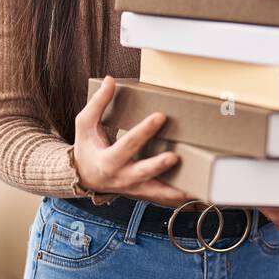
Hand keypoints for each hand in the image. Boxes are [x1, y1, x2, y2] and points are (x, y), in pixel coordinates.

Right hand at [73, 75, 188, 205]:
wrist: (83, 177)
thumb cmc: (86, 148)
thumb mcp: (85, 125)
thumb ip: (98, 104)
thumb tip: (110, 80)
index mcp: (107, 160)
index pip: (127, 144)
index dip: (144, 130)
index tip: (160, 116)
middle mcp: (120, 177)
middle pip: (142, 173)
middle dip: (158, 165)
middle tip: (175, 156)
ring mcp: (132, 188)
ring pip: (155, 192)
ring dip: (174, 190)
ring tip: (193, 187)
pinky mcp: (142, 193)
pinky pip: (161, 197)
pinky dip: (176, 196)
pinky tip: (194, 193)